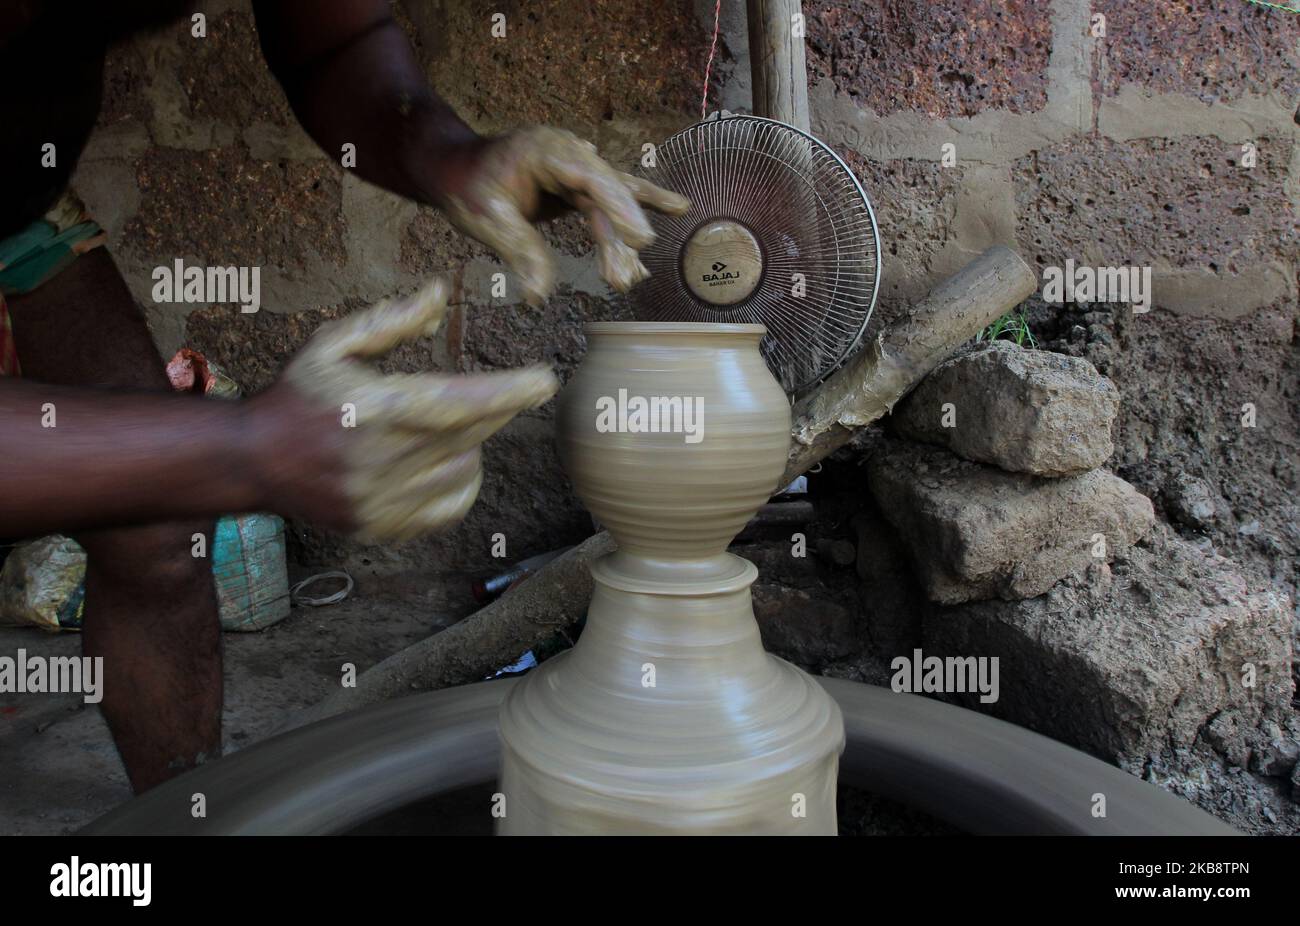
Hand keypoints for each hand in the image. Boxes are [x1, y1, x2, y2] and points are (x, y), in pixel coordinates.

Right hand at [247, 279, 557, 540]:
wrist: (252, 461)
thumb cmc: (298, 396)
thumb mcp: (333, 345)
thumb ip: (390, 321)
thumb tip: (440, 293)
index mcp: (375, 408)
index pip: (460, 401)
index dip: (509, 391)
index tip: (545, 380)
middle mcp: (382, 458)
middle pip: (472, 433)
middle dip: (495, 409)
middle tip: (496, 395)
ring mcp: (383, 499)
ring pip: (466, 471)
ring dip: (469, 447)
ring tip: (437, 431)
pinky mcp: (383, 526)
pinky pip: (449, 506)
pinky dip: (457, 483)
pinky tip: (438, 463)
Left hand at [434, 126, 690, 304]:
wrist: (454, 167)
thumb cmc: (467, 187)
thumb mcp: (487, 220)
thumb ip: (519, 251)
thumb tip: (540, 295)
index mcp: (546, 150)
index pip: (592, 179)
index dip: (620, 209)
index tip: (641, 239)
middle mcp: (569, 152)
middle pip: (608, 194)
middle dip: (619, 238)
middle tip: (623, 280)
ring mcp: (577, 164)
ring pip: (614, 199)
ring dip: (626, 238)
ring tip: (635, 274)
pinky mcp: (578, 180)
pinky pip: (613, 193)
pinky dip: (641, 204)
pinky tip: (677, 208)